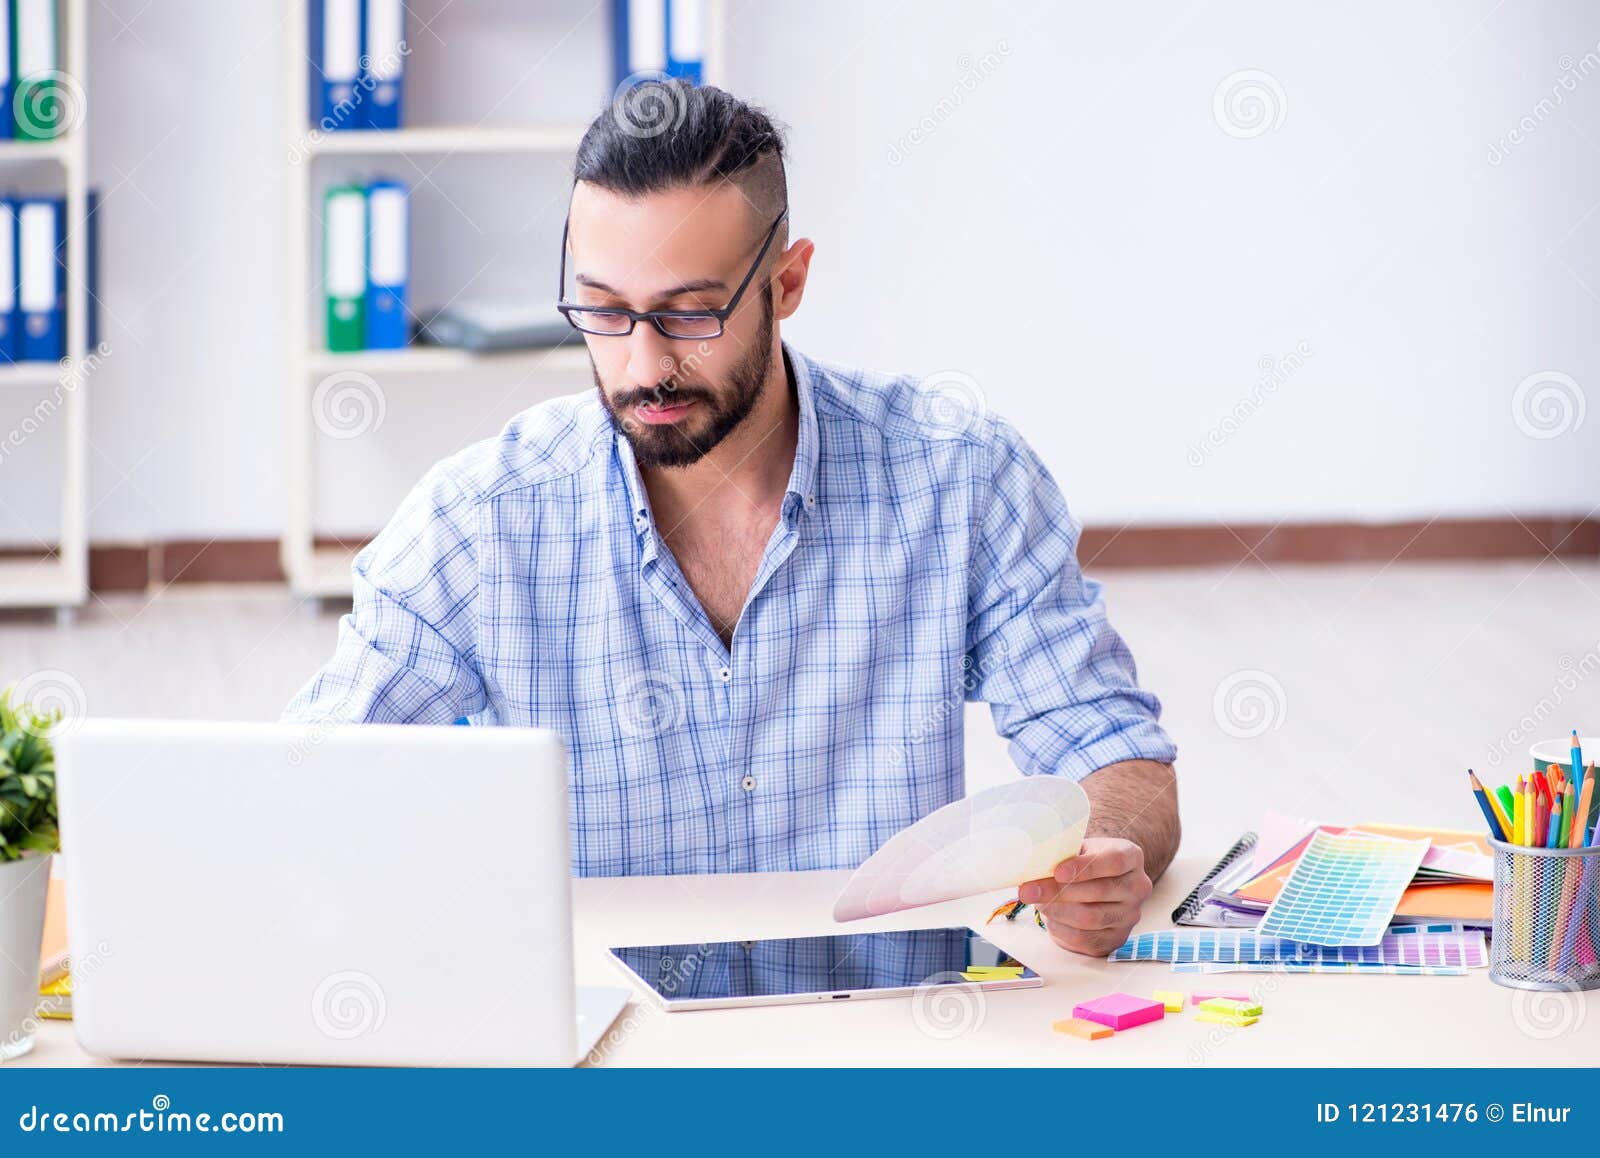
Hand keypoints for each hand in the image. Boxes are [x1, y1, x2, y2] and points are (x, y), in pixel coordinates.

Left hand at [1017, 837, 1152, 956]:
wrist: (1099, 882)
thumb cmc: (1084, 860)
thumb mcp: (1079, 847)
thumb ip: (1063, 852)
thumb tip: (1035, 862)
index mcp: (1131, 857)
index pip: (1114, 861)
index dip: (1085, 867)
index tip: (1058, 872)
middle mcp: (1137, 887)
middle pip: (1100, 891)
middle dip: (1058, 892)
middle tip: (1028, 890)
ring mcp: (1130, 915)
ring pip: (1091, 918)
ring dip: (1057, 911)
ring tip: (1037, 902)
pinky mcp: (1117, 938)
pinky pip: (1086, 938)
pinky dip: (1061, 928)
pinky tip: (1049, 917)